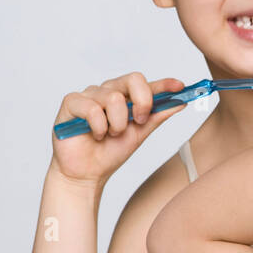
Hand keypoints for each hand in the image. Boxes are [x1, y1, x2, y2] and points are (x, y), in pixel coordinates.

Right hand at [50, 73, 187, 186]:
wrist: (87, 173)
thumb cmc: (110, 152)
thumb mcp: (140, 134)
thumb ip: (157, 116)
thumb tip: (180, 102)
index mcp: (126, 97)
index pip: (147, 84)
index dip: (164, 83)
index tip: (180, 86)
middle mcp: (108, 91)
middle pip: (133, 79)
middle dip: (143, 103)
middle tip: (139, 122)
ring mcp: (89, 95)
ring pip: (114, 97)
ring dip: (117, 123)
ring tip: (110, 134)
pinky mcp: (71, 102)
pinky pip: (92, 108)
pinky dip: (99, 127)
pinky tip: (96, 135)